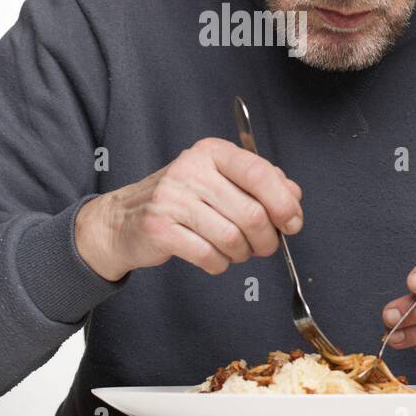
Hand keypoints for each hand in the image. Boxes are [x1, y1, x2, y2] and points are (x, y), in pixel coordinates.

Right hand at [74, 137, 302, 281]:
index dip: (284, 202)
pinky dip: (219, 264)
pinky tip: (214, 258)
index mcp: (212, 152)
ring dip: (242, 254)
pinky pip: (209, 255)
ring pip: (232, 237)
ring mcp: (172, 198)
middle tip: (263, 246)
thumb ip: (259, 184)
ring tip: (235, 251)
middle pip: (251, 212)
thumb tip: (293, 196)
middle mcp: (191, 169)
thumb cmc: (181, 201)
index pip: (260, 173)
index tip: (293, 223)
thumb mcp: (220, 180)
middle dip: (266, 239)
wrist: (123, 221)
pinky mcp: (159, 228)